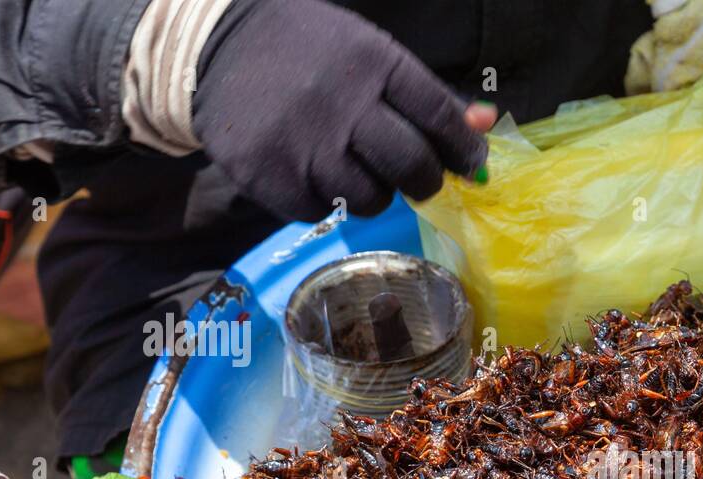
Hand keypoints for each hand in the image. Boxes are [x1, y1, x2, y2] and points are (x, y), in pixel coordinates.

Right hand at [191, 0, 495, 220]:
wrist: (217, 43)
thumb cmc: (310, 52)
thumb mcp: (369, 55)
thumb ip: (427, 96)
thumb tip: (485, 125)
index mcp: (372, 62)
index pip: (438, 116)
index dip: (464, 149)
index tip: (472, 167)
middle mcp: (339, 102)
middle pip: (411, 166)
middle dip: (426, 181)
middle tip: (418, 179)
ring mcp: (301, 142)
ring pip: (371, 199)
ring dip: (374, 192)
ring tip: (353, 166)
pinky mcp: (268, 174)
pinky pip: (322, 211)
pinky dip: (325, 200)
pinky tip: (312, 171)